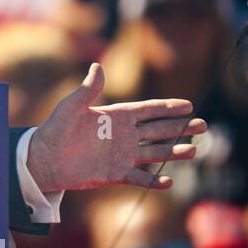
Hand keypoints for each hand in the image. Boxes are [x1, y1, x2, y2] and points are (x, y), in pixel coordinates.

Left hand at [26, 63, 206, 192]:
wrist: (44, 159)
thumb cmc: (55, 130)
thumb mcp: (71, 107)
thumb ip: (88, 90)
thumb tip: (97, 66)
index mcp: (116, 116)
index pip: (148, 110)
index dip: (168, 108)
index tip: (189, 105)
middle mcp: (123, 135)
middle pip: (158, 130)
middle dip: (180, 128)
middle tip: (203, 125)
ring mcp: (122, 156)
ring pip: (154, 153)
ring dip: (173, 152)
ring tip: (193, 150)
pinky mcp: (115, 174)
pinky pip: (139, 178)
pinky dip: (153, 181)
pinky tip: (168, 181)